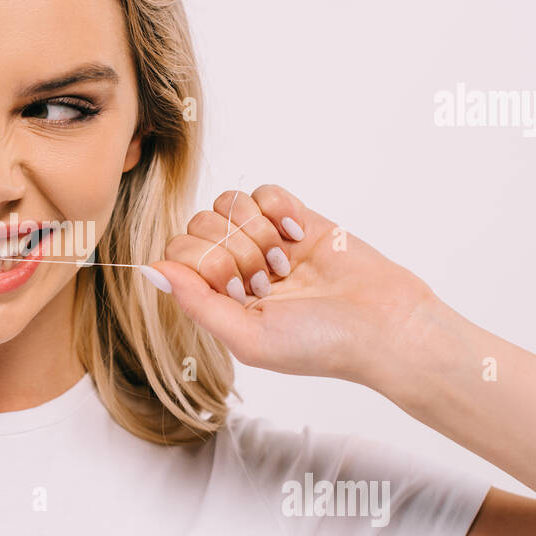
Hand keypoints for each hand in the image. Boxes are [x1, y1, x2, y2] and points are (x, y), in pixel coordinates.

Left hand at [143, 184, 440, 388]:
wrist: (384, 324)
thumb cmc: (319, 344)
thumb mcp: (248, 337)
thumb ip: (196, 303)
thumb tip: (151, 268)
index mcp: (217, 298)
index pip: (178, 255)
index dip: (203, 265)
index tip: (241, 291)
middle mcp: (235, 266)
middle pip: (199, 226)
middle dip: (233, 251)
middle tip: (268, 281)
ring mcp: (264, 239)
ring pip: (227, 204)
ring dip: (256, 231)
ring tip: (286, 262)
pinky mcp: (295, 217)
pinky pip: (264, 191)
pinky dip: (277, 209)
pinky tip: (298, 236)